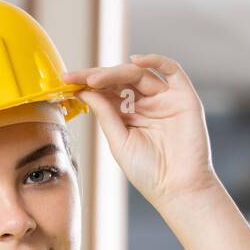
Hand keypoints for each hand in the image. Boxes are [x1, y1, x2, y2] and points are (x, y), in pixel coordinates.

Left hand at [60, 54, 220, 209]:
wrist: (178, 189)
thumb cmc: (150, 173)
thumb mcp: (119, 142)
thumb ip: (106, 115)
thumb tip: (86, 91)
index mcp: (130, 116)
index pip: (107, 92)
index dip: (87, 85)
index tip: (65, 82)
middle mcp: (147, 104)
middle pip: (120, 80)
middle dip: (97, 76)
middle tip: (75, 77)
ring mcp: (166, 99)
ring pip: (140, 73)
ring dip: (116, 72)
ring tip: (94, 79)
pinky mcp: (184, 97)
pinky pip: (172, 70)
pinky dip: (156, 60)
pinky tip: (136, 61)